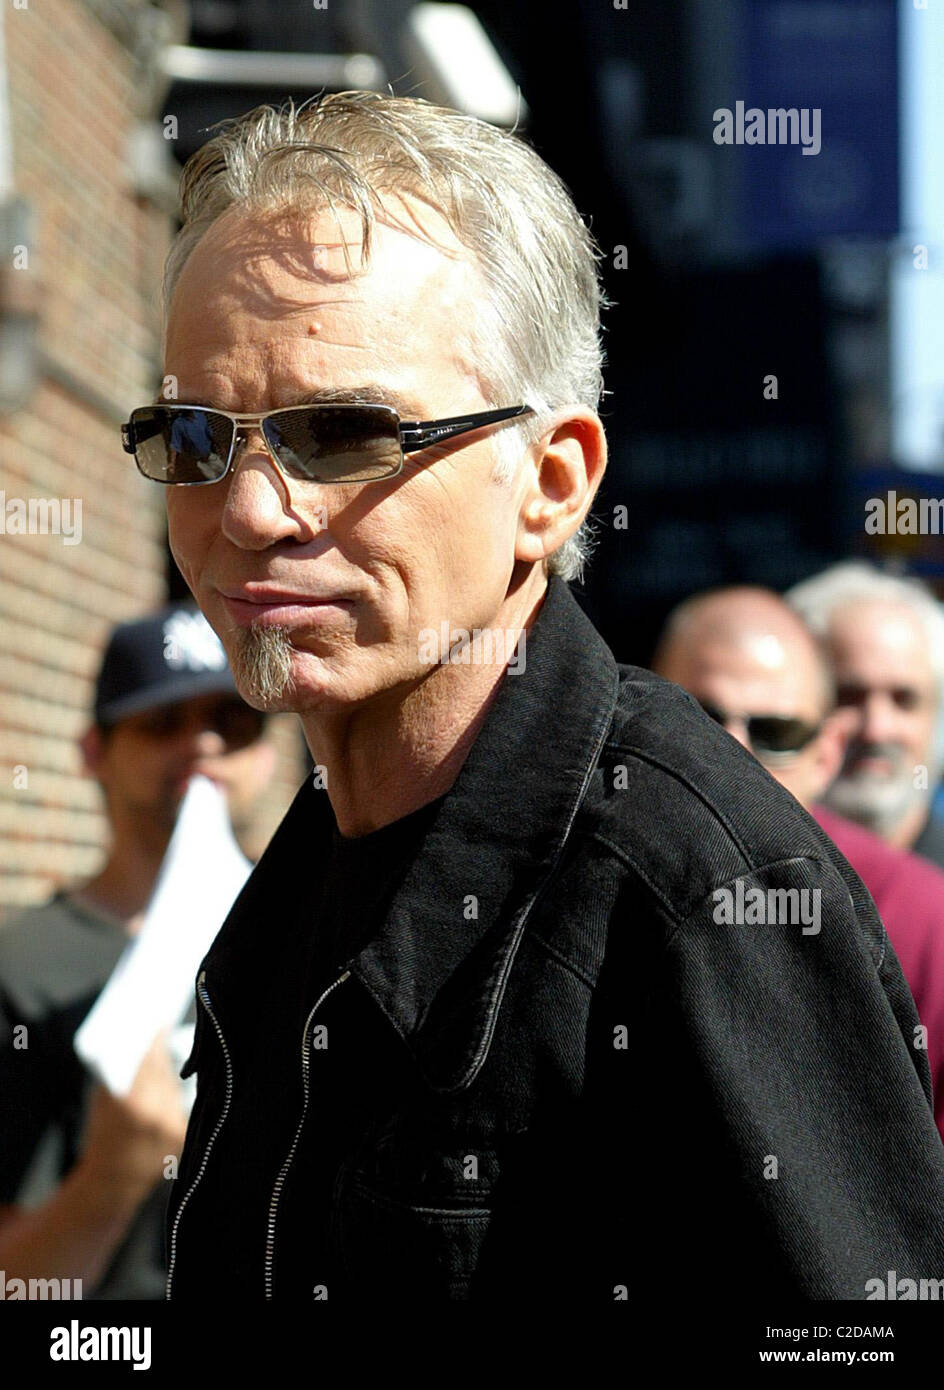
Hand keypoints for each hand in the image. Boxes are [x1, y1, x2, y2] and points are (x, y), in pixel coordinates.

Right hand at [79, 1032, 189, 1197]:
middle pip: (164, 1070)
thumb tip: (135, 1042)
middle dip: (161, 1051)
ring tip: (164, 1056)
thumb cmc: (102, 1137)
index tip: (157, 1022)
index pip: (148, 1060)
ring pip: (174, 1085)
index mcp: (130, 1103)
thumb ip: (118, 1074)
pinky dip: (174, 1094)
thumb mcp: (102, 1102)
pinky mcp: (183, 1135)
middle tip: (161, 1031)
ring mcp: (171, 1125)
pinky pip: (181, 1103)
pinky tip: (172, 1082)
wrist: (112, 1181)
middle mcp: (155, 1113)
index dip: (154, 1039)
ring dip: (169, 1072)